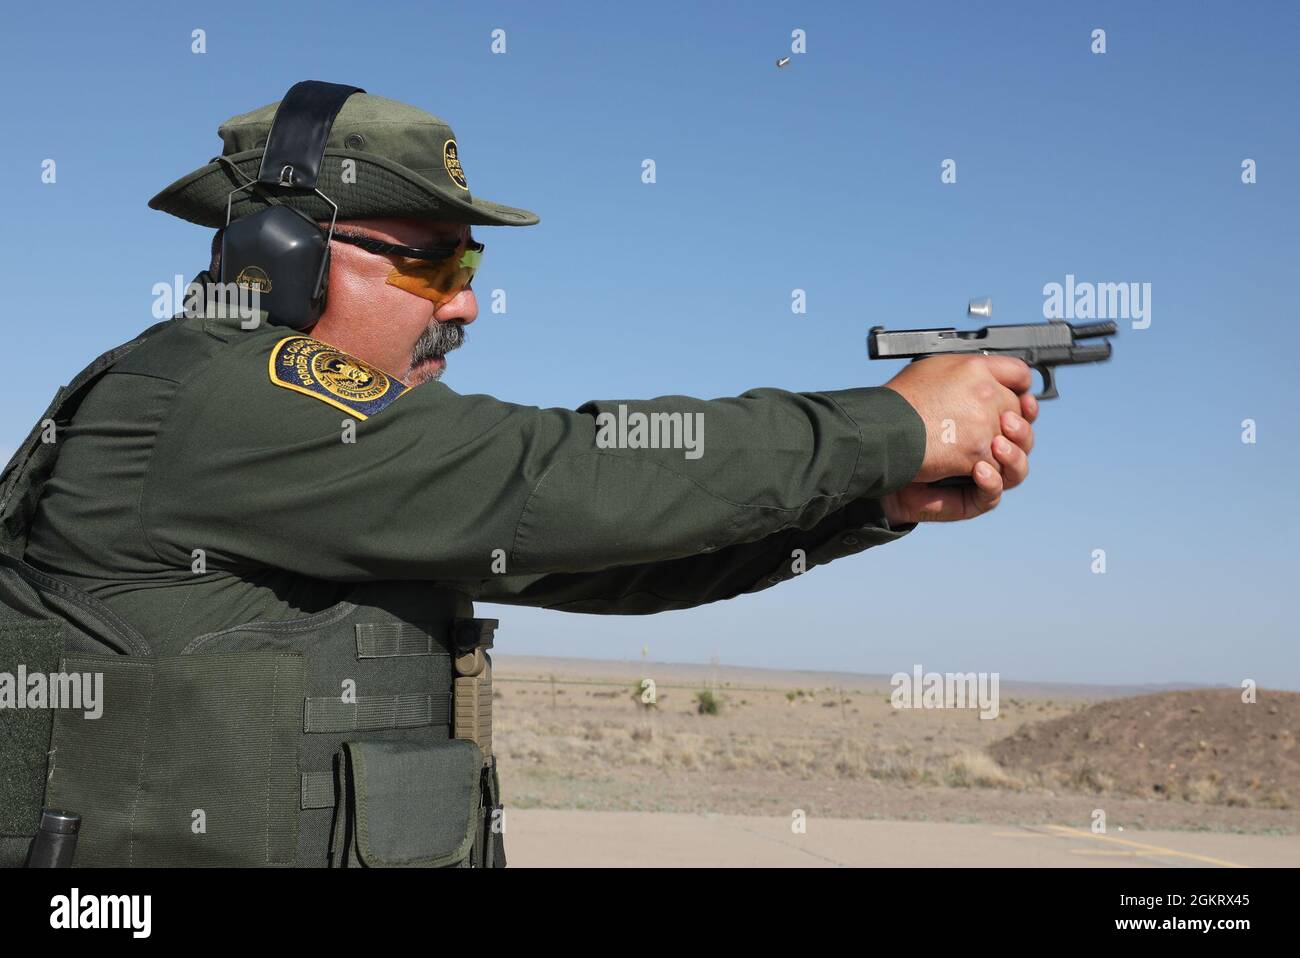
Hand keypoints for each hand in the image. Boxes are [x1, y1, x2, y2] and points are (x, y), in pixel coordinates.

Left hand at [881, 356, 1038, 523]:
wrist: (879, 451)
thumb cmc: (907, 415)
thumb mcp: (946, 379)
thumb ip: (980, 373)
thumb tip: (1021, 375)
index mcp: (984, 416)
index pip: (1022, 413)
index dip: (1028, 406)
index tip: (1025, 398)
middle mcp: (986, 445)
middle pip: (1024, 440)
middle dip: (1022, 430)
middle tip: (1006, 421)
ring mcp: (982, 472)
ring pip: (1017, 469)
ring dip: (1015, 456)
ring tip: (997, 445)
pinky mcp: (970, 497)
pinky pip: (992, 495)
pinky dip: (992, 482)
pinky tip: (979, 470)